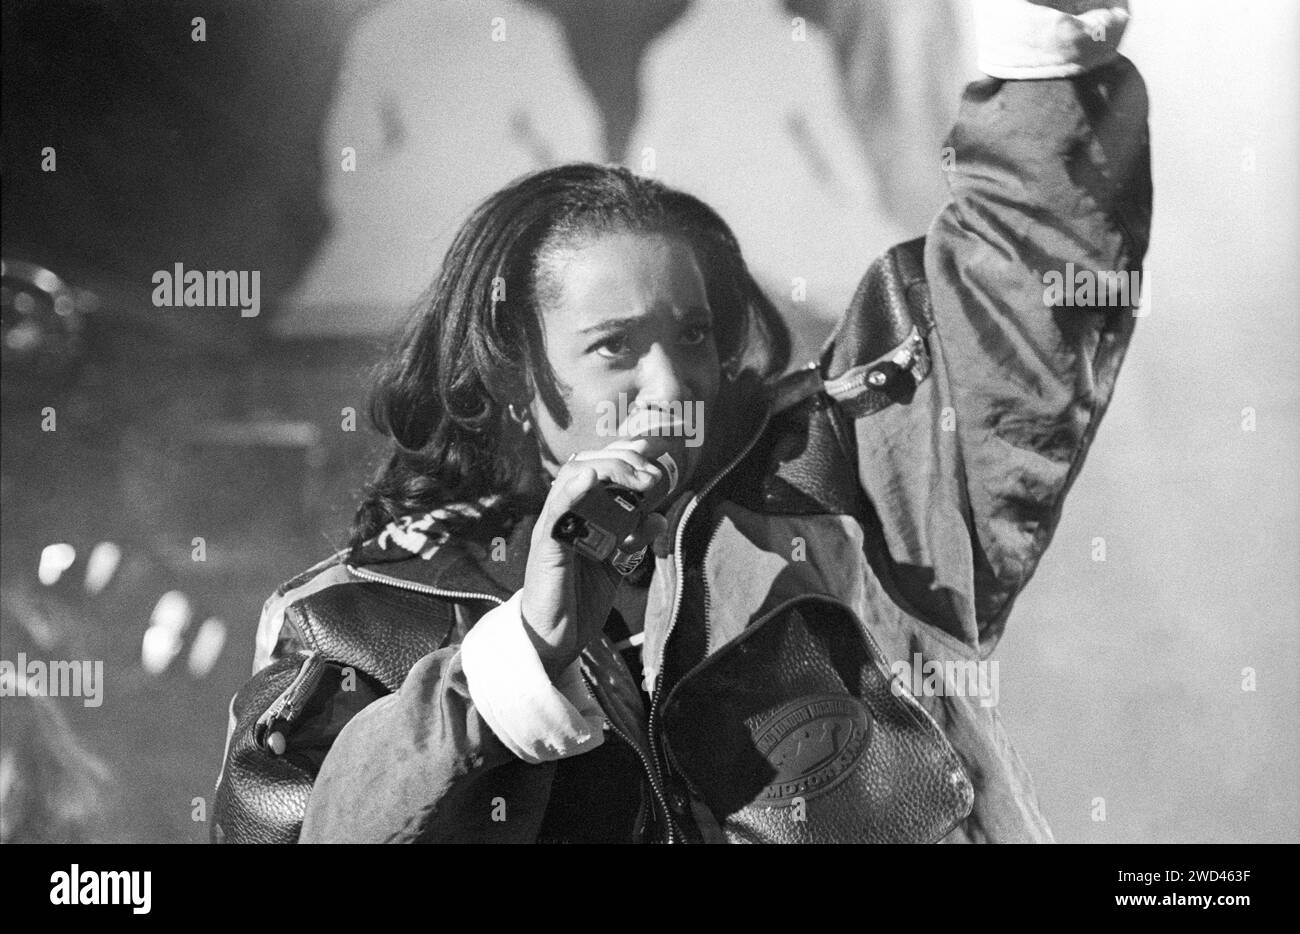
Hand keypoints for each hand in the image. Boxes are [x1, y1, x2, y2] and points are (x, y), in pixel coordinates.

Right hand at [520, 439, 668, 681]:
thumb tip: (659, 517)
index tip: (655, 459)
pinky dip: (573, 491)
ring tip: (640, 480)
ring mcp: (553, 525)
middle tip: (653, 478)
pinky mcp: (546, 545)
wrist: (554, 638)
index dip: (625, 454)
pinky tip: (590, 479)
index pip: (599, 466)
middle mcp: (564, 512)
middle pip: (589, 463)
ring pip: (574, 476)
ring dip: (611, 470)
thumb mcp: (615, 564)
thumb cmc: (578, 598)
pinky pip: (557, 511)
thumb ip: (634, 540)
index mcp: (579, 512)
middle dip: (626, 462)